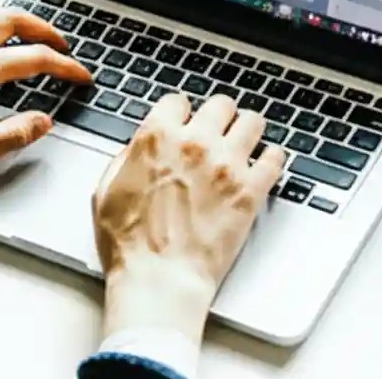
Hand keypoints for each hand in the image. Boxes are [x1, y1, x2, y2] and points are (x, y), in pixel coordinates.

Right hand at [93, 94, 284, 342]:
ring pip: (253, 122)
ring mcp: (227, 164)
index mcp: (157, 138)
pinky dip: (272, 159)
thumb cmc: (130, 245)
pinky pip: (275, 157)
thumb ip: (125, 158)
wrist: (160, 280)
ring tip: (245, 144)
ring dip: (248, 131)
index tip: (185, 123)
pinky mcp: (251, 189)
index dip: (181, 114)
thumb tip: (138, 148)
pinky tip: (265, 165)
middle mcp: (195, 143)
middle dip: (218, 118)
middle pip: (221, 104)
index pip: (178, 101)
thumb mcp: (106, 192)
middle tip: (218, 133)